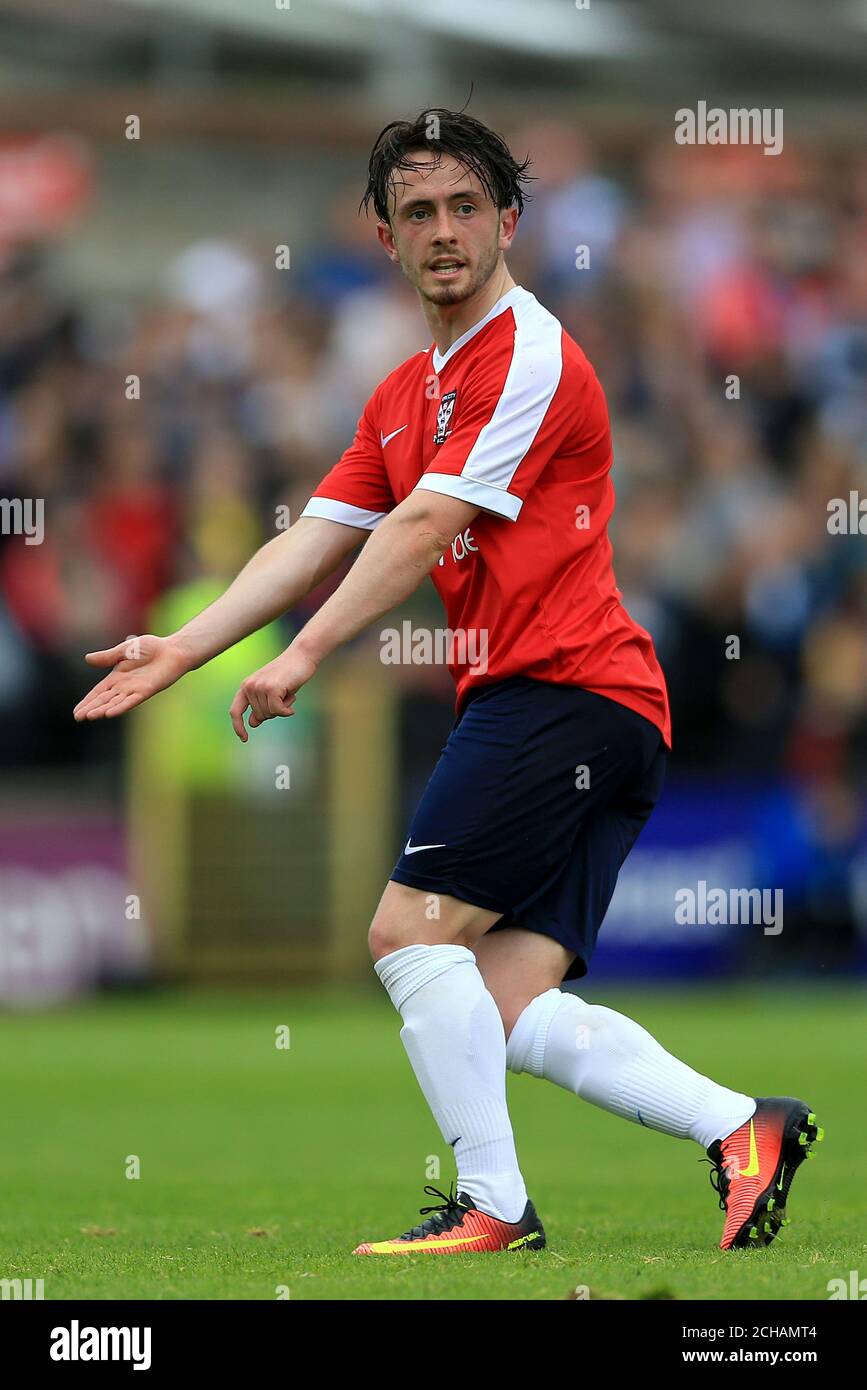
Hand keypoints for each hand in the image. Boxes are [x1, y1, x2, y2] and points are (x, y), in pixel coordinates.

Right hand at [73, 634, 191, 721]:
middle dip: (91, 708)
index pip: (98, 692)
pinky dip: (120, 707)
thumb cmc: (151, 648)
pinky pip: (131, 701)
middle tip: (78, 718)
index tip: (76, 711)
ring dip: (102, 710)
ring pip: (115, 702)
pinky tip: (109, 713)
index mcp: (117, 677)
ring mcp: (135, 690)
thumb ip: (108, 656)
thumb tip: (87, 659)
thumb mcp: (124, 650)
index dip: (87, 701)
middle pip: (104, 700)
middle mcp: (124, 687)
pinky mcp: (146, 691)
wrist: (172, 650)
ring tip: (89, 717)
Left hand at [229, 645, 317, 741]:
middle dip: (274, 712)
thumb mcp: (272, 692)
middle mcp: (249, 686)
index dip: (238, 726)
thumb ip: (261, 706)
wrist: (301, 656)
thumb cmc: (288, 675)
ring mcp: (259, 687)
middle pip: (260, 716)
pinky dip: (287, 710)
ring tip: (287, 691)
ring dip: (282, 707)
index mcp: (246, 686)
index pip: (235, 711)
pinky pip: (278, 711)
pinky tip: (293, 698)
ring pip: (270, 714)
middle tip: (283, 696)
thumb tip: (252, 723)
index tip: (244, 738)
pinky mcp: (271, 688)